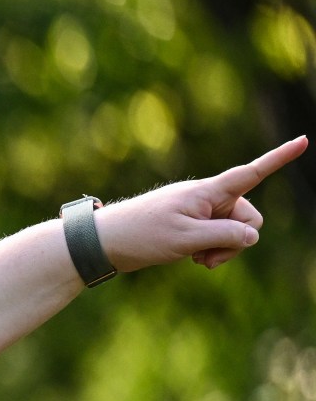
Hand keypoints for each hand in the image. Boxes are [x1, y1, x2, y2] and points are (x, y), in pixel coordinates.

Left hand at [96, 137, 306, 272]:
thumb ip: (225, 236)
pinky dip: (212, 251)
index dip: (279, 158)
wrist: (105, 242)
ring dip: (223, 250)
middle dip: (236, 241)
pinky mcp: (193, 225)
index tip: (305, 140)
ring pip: (235, 233)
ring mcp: (201, 212)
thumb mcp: (186, 239)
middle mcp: (207, 197)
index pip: (250, 173)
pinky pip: (218, 239)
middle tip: (206, 259)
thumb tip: (253, 235)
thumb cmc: (142, 235)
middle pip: (249, 218)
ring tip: (196, 260)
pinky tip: (192, 259)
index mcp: (207, 192)